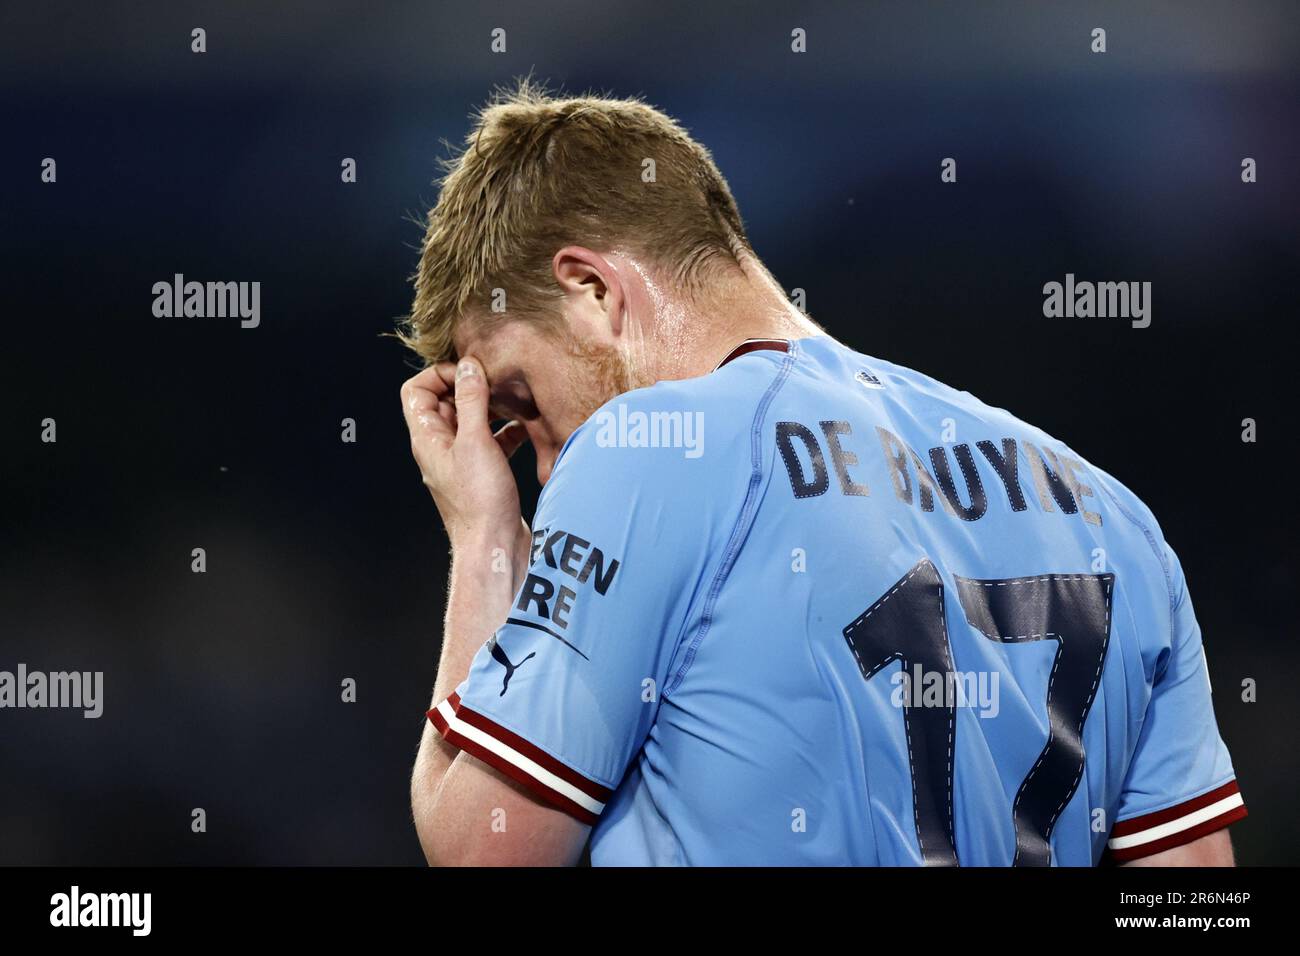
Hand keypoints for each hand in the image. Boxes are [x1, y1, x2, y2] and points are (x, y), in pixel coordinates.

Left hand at [400, 357, 530, 556]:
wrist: (493, 546)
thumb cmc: (479, 502)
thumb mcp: (475, 442)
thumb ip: (471, 401)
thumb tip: (468, 366)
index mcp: (427, 439)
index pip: (416, 391)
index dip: (440, 375)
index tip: (469, 374)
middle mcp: (439, 448)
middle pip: (445, 402)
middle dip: (470, 388)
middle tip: (496, 384)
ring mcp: (461, 461)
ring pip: (471, 421)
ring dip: (490, 409)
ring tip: (513, 403)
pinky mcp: (482, 473)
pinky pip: (491, 441)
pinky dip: (505, 431)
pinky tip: (525, 430)